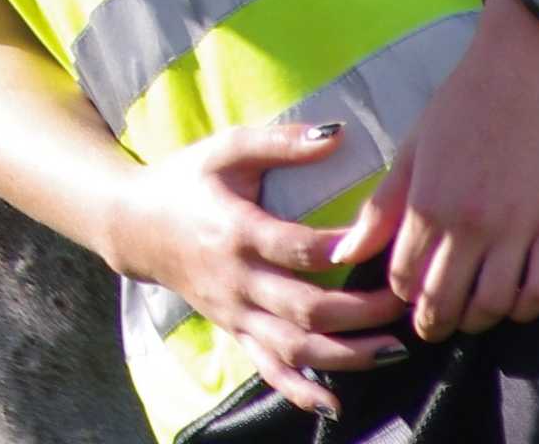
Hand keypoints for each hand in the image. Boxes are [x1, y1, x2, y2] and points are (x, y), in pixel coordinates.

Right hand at [106, 122, 405, 419]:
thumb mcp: (225, 149)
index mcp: (236, 230)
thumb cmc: (185, 180)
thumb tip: (338, 135)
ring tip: (393, 351)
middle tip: (405, 302)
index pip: (299, 248)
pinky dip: (300, 391)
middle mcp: (236, 280)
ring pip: (293, 347)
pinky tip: (335, 404)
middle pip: (305, 308)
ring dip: (346, 356)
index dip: (345, 248)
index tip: (386, 239)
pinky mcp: (233, 330)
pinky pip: (267, 369)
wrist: (133, 225)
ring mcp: (234, 312)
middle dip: (362, 312)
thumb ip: (280, 141)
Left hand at [329, 0, 538, 342]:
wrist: (528, 65)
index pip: (403, 278)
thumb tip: (344, 253)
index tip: (406, 296)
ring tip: (472, 316)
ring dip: (478, 322)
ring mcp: (518, 226)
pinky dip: (526, 310)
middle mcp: (469, 222)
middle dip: (434, 322)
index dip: (402, 295)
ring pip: (493, 306)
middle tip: (435, 323)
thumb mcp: (412, 149)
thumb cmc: (463, 103)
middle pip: (445, 301)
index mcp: (426, 202)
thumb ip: (381, 207)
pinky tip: (514, 303)